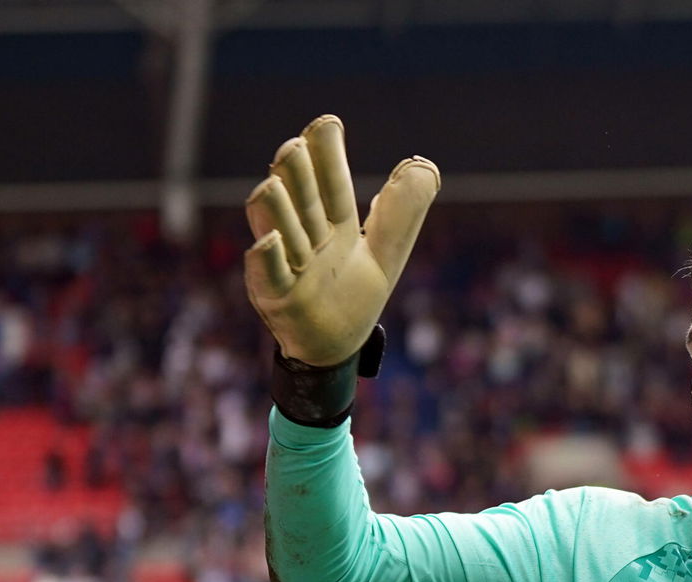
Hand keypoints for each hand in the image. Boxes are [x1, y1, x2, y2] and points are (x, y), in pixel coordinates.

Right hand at [244, 115, 439, 366]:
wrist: (334, 347)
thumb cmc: (354, 294)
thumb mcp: (386, 251)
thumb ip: (403, 212)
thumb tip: (424, 165)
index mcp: (334, 224)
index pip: (331, 184)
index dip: (328, 156)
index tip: (327, 123)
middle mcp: (306, 237)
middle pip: (300, 199)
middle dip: (296, 173)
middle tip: (295, 146)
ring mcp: (288, 265)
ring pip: (277, 228)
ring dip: (277, 207)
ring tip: (275, 183)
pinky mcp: (276, 297)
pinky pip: (267, 274)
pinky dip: (268, 257)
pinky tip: (271, 241)